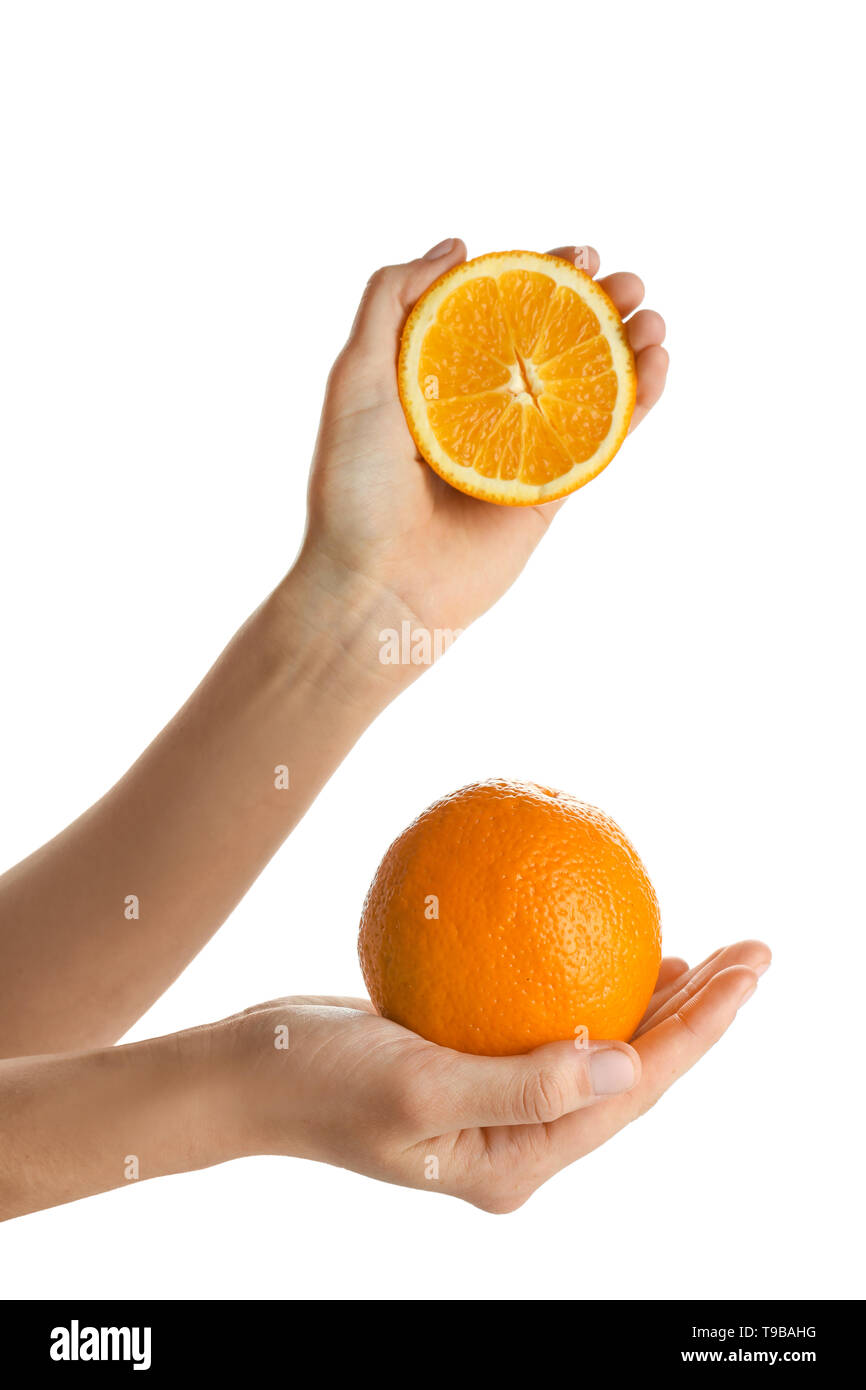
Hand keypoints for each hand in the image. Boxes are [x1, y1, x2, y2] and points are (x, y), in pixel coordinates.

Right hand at [228, 939, 768, 1212]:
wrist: (248, 1076)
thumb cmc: (318, 1085)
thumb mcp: (419, 1089)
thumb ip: (525, 1084)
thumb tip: (632, 1062)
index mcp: (518, 1161)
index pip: (634, 1092)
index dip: (701, 1032)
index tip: (748, 969)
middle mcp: (519, 1140)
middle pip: (633, 1072)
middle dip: (699, 1015)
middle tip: (752, 951)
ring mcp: (496, 1103)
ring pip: (598, 1047)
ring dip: (653, 1004)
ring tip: (703, 955)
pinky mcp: (472, 1063)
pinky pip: (548, 1021)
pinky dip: (586, 983)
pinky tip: (606, 944)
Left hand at [300, 239, 667, 634]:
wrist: (376, 587)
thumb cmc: (354, 487)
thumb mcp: (355, 377)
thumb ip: (393, 301)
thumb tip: (457, 245)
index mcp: (438, 377)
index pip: (502, 310)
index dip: (544, 276)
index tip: (577, 252)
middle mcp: (484, 409)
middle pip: (554, 343)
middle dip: (596, 304)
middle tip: (626, 279)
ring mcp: (522, 451)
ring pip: (587, 387)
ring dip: (627, 345)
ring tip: (651, 315)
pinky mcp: (550, 493)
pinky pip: (602, 441)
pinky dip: (637, 403)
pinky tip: (658, 364)